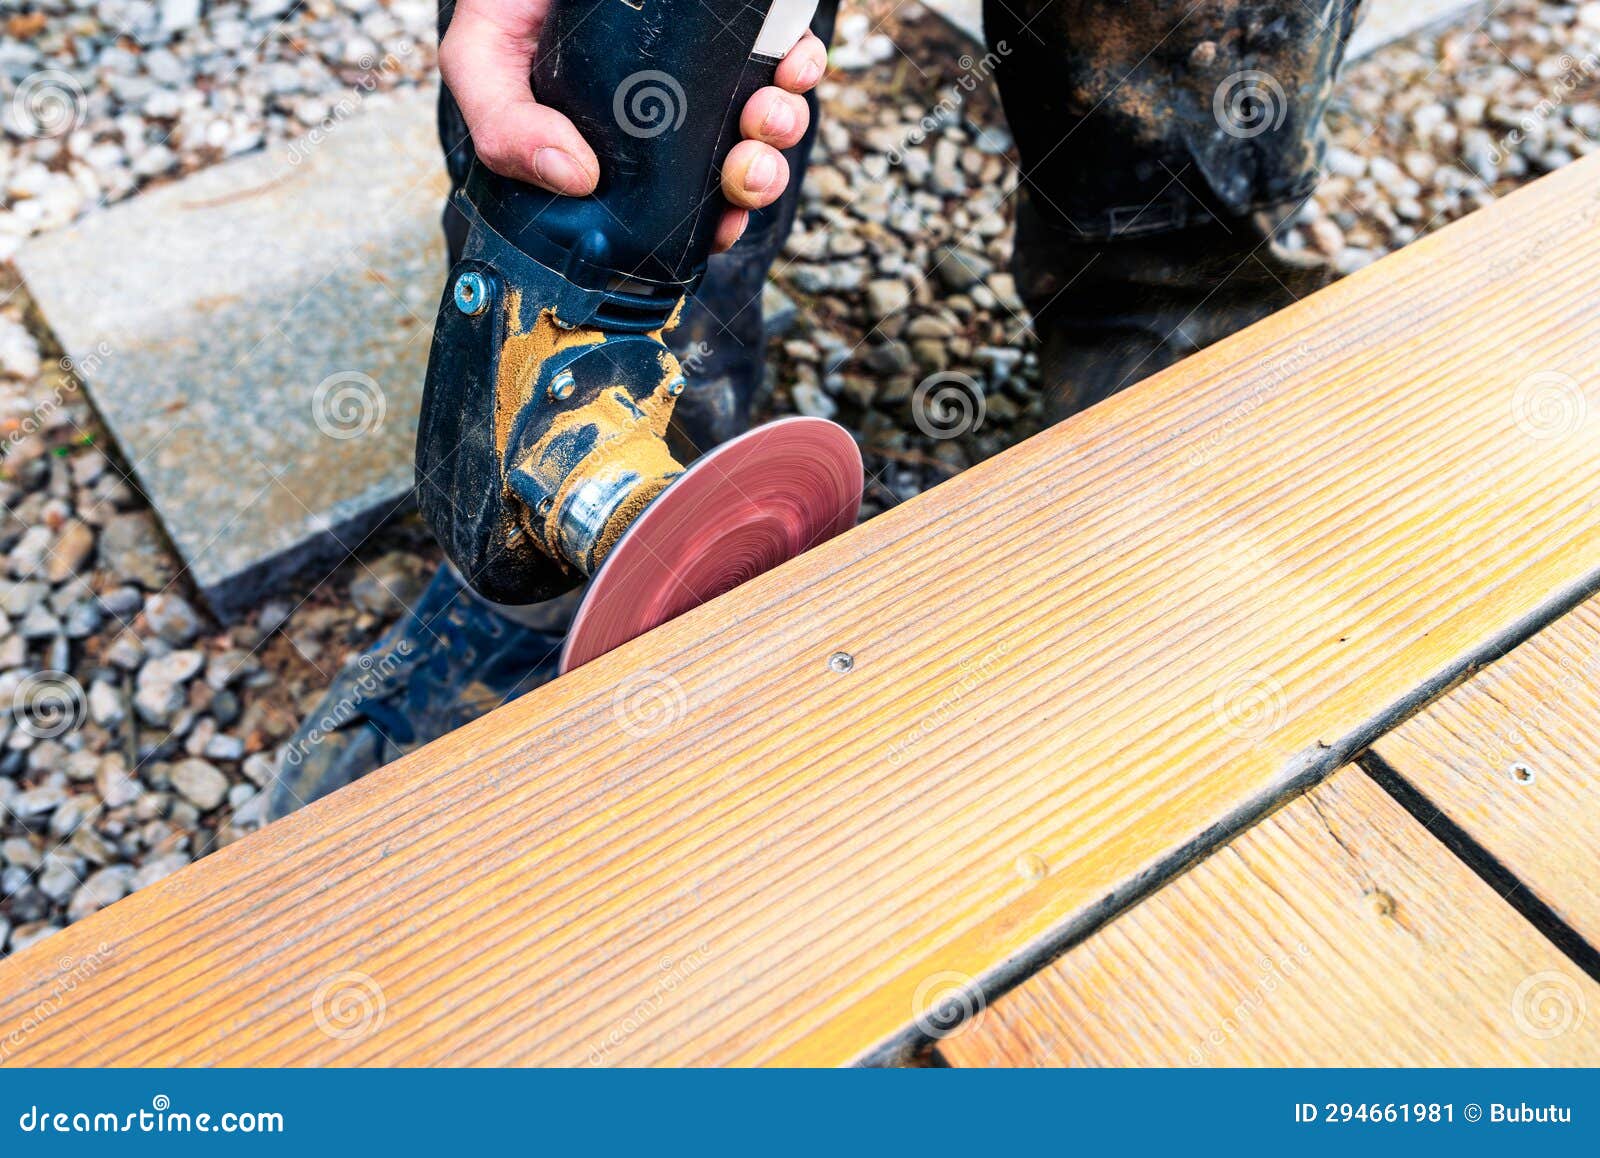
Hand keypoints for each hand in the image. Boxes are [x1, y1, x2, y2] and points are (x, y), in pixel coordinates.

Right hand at [439, 0, 827, 251]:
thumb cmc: (505, 1)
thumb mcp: (480, 65)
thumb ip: (505, 130)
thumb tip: (577, 179)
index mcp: (621, 145)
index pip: (680, 203)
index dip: (712, 223)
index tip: (721, 225)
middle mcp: (671, 110)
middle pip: (738, 166)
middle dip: (756, 179)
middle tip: (746, 169)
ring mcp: (708, 64)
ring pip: (771, 117)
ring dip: (782, 128)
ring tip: (766, 115)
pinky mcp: (734, 19)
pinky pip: (790, 52)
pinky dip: (801, 67)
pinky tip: (790, 66)